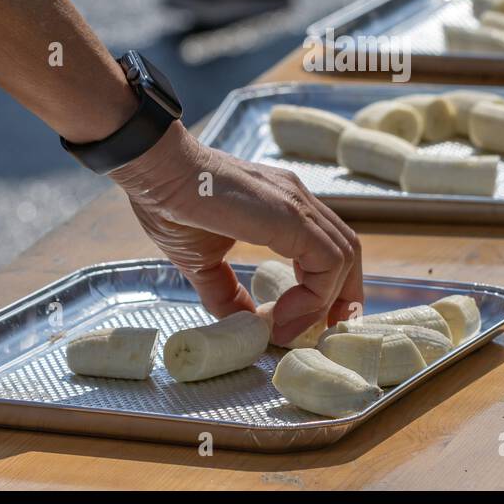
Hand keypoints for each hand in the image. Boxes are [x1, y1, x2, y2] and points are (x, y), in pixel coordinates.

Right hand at [108, 122, 362, 343]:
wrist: (156, 171)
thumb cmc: (171, 204)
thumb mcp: (202, 262)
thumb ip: (225, 293)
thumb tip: (242, 325)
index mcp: (282, 208)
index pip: (329, 247)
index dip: (329, 288)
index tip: (307, 321)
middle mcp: (297, 201)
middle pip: (347, 251)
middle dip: (342, 297)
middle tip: (319, 332)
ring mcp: (297, 204)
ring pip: (344, 257)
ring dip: (325, 301)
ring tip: (289, 328)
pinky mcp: (290, 215)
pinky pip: (326, 261)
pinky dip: (315, 295)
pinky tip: (281, 315)